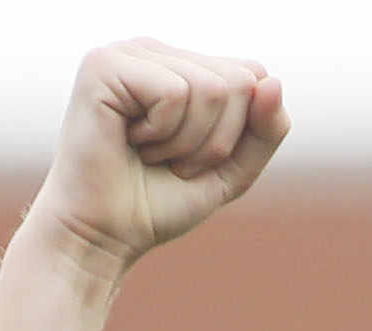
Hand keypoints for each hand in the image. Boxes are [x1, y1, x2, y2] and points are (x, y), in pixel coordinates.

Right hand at [36, 39, 284, 269]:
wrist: (100, 238)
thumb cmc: (155, 205)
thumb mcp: (231, 170)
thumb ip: (266, 130)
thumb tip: (272, 80)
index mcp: (181, 65)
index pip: (253, 76)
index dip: (237, 132)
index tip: (194, 159)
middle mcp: (154, 50)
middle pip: (238, 81)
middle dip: (215, 141)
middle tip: (171, 161)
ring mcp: (127, 53)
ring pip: (211, 88)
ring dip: (187, 143)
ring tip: (149, 154)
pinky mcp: (104, 66)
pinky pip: (174, 93)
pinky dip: (162, 134)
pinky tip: (129, 142)